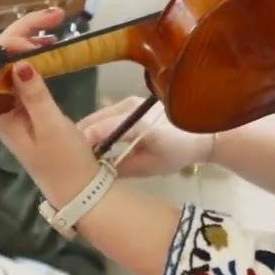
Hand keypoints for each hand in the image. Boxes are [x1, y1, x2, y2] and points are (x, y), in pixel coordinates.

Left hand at [0, 7, 101, 207]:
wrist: (78, 191)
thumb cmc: (64, 163)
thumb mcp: (52, 127)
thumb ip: (35, 94)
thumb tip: (20, 61)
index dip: (11, 43)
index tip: (40, 38)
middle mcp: (0, 105)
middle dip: (23, 32)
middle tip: (56, 15)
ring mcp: (13, 105)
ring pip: (11, 63)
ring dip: (29, 40)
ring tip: (56, 26)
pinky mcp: (27, 107)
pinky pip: (23, 73)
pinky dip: (37, 55)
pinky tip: (52, 47)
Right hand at [78, 96, 214, 178]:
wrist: (202, 134)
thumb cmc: (178, 152)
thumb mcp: (149, 167)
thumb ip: (120, 168)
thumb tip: (96, 172)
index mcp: (137, 122)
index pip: (101, 129)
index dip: (83, 144)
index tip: (73, 161)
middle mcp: (129, 106)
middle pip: (94, 120)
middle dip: (81, 139)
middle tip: (74, 160)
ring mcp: (129, 102)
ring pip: (98, 116)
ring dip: (89, 133)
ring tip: (83, 154)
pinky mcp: (131, 103)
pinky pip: (107, 115)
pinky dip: (98, 128)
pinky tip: (96, 144)